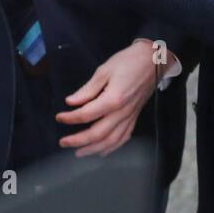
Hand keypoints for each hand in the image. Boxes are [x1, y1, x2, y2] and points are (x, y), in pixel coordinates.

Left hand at [54, 41, 159, 157]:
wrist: (154, 60)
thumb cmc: (128, 61)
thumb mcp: (104, 70)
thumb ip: (88, 89)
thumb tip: (71, 102)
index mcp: (113, 99)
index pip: (87, 114)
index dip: (70, 118)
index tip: (59, 117)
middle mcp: (122, 112)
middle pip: (98, 134)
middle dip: (78, 141)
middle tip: (63, 142)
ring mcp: (130, 117)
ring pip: (111, 141)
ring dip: (93, 149)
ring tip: (79, 153)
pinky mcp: (135, 117)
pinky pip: (124, 138)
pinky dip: (112, 147)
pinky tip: (102, 151)